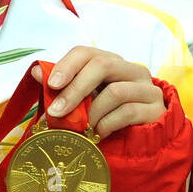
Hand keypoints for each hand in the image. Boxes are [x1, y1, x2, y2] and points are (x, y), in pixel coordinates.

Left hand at [31, 47, 166, 138]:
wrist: (143, 139)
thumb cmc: (109, 117)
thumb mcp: (84, 102)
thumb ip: (63, 88)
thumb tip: (37, 72)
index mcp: (112, 63)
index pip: (88, 53)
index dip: (68, 65)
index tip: (51, 84)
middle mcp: (132, 70)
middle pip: (103, 65)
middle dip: (76, 89)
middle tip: (57, 111)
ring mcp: (147, 88)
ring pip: (116, 91)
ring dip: (93, 112)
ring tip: (84, 128)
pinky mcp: (156, 108)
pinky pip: (128, 112)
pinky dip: (108, 124)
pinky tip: (100, 133)